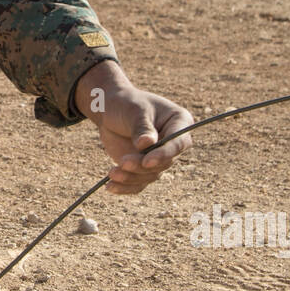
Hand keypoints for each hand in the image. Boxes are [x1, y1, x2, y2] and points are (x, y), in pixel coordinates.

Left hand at [75, 61, 194, 194]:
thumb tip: (148, 144)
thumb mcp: (134, 111)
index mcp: (179, 122)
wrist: (110, 109)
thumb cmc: (126, 104)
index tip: (146, 161)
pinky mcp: (144, 168)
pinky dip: (125, 187)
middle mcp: (173, 143)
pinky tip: (111, 186)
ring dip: (131, 177)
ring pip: (150, 175)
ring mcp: (159, 157)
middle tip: (122, 162)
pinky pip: (138, 183)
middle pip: (164, 163)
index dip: (164, 154)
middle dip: (141, 166)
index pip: (179, 143)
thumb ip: (141, 127)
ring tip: (112, 173)